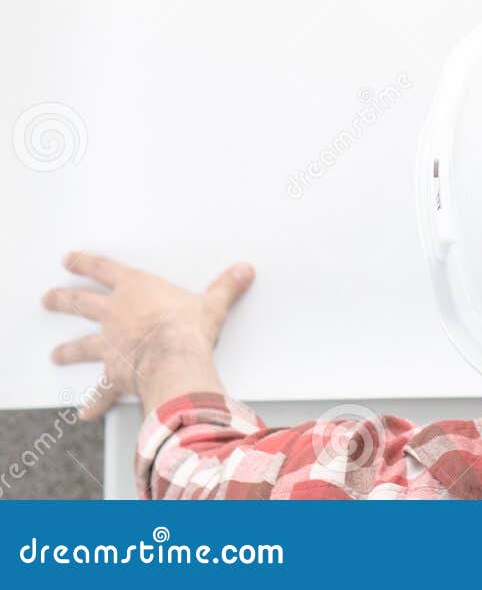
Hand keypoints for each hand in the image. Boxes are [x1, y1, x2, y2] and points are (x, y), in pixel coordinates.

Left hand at [42, 251, 253, 418]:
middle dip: (62, 300)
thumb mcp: (212, 303)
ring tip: (56, 354)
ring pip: (81, 346)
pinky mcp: (114, 374)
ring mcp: (110, 345)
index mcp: (136, 290)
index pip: (103, 269)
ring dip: (67, 350)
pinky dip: (95, 402)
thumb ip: (225, 288)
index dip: (85, 263)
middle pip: (80, 303)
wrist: (174, 360)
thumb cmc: (188, 328)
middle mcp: (116, 315)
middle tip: (49, 299)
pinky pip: (101, 390)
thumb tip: (244, 271)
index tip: (69, 260)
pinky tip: (87, 410)